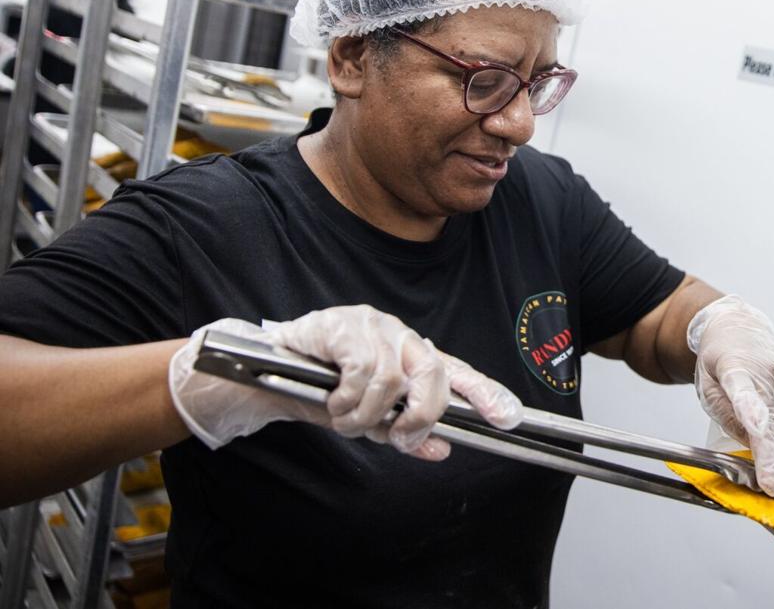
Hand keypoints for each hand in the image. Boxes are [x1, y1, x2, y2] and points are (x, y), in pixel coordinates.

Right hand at [169, 305, 522, 459]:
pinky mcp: (343, 324)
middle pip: (434, 374)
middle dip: (419, 415)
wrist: (265, 374)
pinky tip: (332, 402)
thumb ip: (402, 432)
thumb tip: (439, 449)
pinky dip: (349, 397)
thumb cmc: (321, 392)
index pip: (459, 371)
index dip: (486, 392)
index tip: (507, 418)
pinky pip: (362, 368)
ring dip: (367, 414)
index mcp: (412, 357)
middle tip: (394, 437)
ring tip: (346, 419)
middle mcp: (400, 336)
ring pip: (393, 378)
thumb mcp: (368, 421)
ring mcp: (373, 326)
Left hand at [688, 295, 773, 495]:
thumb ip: (724, 414)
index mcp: (736, 370)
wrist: (740, 326)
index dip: (754, 421)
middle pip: (769, 422)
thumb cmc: (717, 358)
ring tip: (749, 401)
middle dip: (766, 453)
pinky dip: (773, 418)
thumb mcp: (706, 386)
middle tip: (768, 481)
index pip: (746, 398)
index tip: (762, 443)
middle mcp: (767, 373)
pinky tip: (763, 400)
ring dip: (764, 426)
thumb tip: (749, 440)